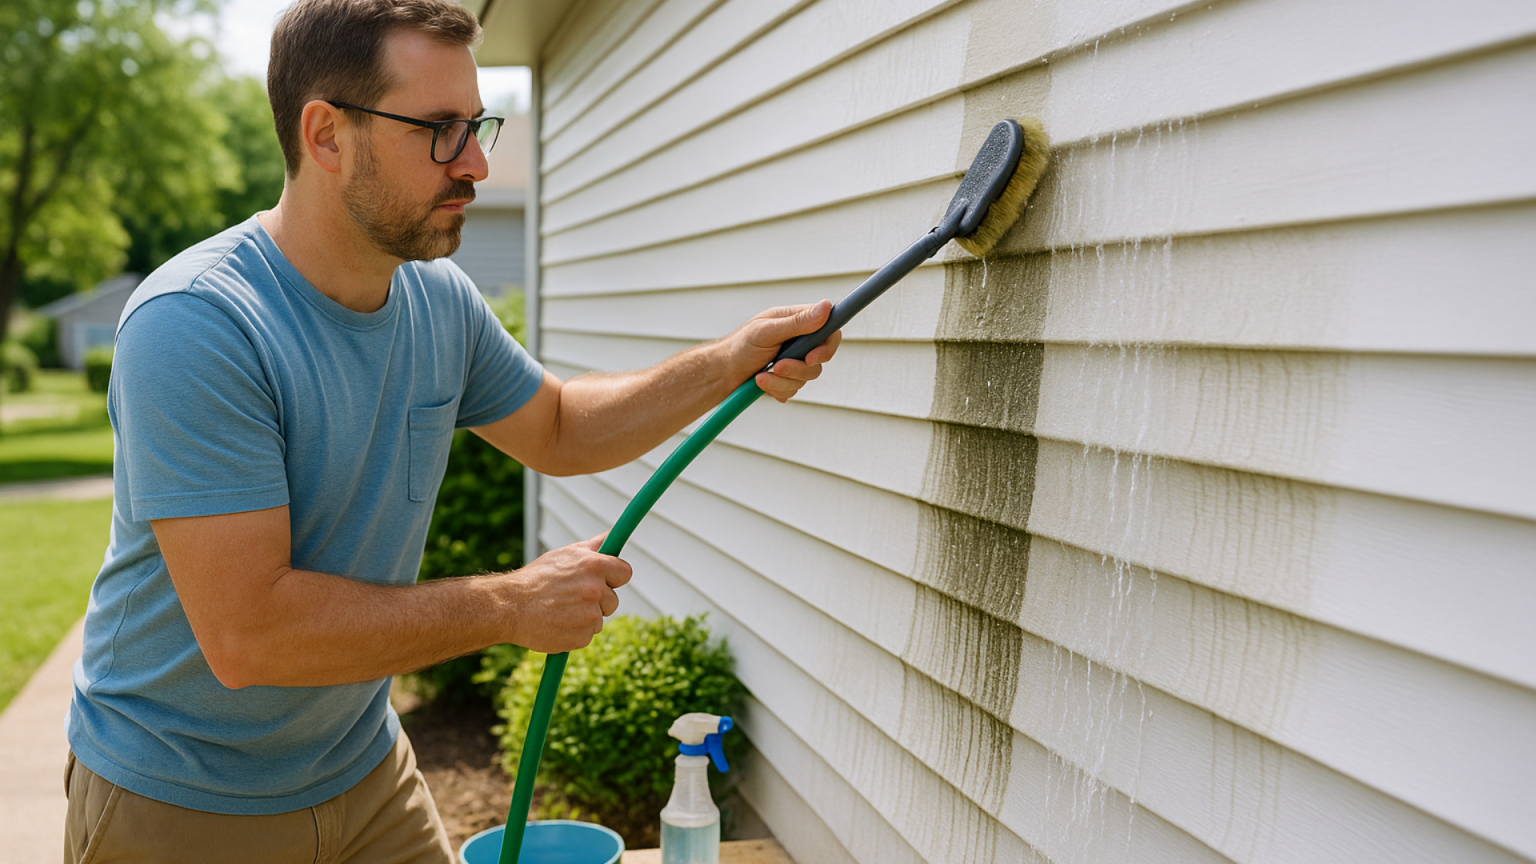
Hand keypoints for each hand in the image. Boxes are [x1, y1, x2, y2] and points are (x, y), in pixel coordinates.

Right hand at [502, 534, 631, 652]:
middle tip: (572, 597)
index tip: (604, 580)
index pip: (625, 573)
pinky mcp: (581, 637)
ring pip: (599, 619)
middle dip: (598, 600)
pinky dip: (574, 633)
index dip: (614, 577)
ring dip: (584, 618)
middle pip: (613, 600)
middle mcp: (595, 590)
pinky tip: (556, 623)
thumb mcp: (565, 554)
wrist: (509, 606)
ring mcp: (589, 615)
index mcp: (594, 566)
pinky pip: (586, 635)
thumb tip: (613, 535)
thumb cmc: (537, 578)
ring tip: (559, 610)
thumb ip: (594, 546)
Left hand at [728, 301, 842, 402]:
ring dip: (783, 380)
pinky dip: (777, 389)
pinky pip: (794, 389)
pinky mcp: (789, 379)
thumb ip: (797, 323)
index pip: (829, 329)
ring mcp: (795, 361)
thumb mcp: (767, 331)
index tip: (811, 357)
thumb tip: (826, 307)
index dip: (827, 345)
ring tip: (761, 376)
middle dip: (798, 368)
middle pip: (820, 358)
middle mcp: (799, 340)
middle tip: (777, 367)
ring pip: (807, 377)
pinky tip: (762, 382)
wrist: (722, 374)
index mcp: (796, 321)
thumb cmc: (739, 346)